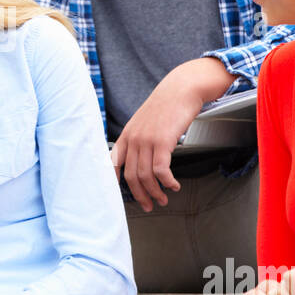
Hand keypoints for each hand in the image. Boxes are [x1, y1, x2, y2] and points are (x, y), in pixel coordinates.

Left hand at [113, 71, 204, 210]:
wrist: (181, 89)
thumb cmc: (166, 105)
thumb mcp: (144, 121)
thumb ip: (139, 137)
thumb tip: (140, 156)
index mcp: (127, 134)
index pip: (113, 163)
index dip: (115, 182)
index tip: (122, 195)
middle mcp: (133, 139)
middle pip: (131, 176)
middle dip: (140, 195)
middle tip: (149, 205)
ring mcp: (146, 140)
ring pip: (146, 176)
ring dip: (155, 192)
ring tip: (163, 199)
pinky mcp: (162, 142)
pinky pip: (161, 170)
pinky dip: (168, 182)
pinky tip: (174, 186)